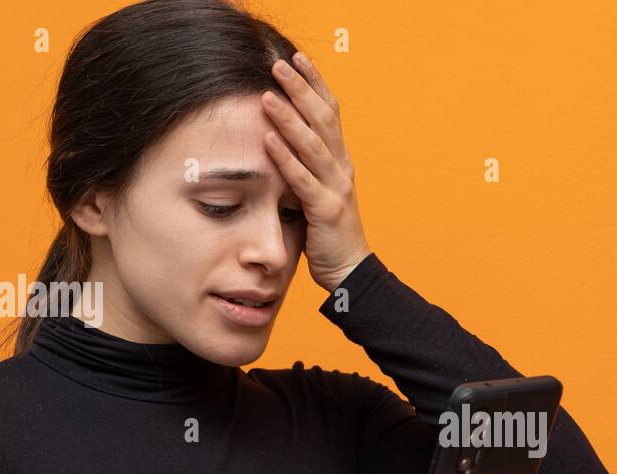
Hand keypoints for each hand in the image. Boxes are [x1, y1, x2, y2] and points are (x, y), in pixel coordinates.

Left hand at [262, 52, 371, 292]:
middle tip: (278, 62)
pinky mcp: (326, 211)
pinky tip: (268, 139)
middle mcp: (342, 168)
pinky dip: (285, 158)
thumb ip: (304, 167)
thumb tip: (277, 141)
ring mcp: (336, 189)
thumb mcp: (317, 192)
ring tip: (266, 94)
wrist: (349, 272)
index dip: (315, 83)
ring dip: (289, 117)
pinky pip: (303, 180)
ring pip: (313, 145)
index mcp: (340, 161)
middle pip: (323, 119)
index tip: (297, 57)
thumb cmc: (328, 233)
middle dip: (301, 88)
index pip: (330, 112)